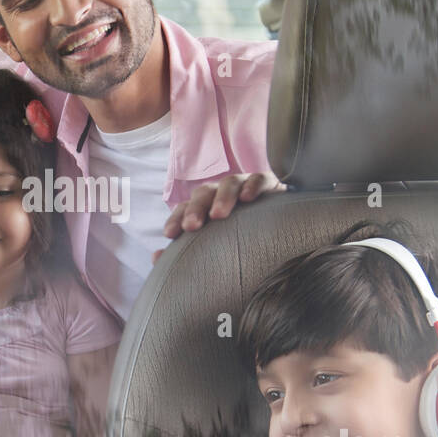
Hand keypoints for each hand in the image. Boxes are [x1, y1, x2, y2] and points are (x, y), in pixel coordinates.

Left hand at [155, 172, 285, 263]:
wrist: (281, 227)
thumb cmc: (242, 238)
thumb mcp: (215, 246)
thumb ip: (189, 251)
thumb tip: (156, 257)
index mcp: (206, 207)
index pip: (186, 208)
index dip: (176, 218)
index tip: (170, 235)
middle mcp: (221, 194)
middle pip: (204, 193)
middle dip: (196, 209)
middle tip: (192, 227)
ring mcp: (244, 186)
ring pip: (229, 183)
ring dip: (222, 198)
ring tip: (218, 215)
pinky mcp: (268, 184)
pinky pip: (259, 179)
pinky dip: (253, 186)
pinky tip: (249, 199)